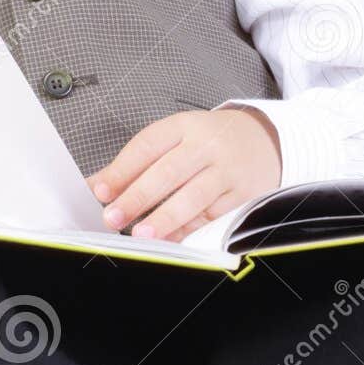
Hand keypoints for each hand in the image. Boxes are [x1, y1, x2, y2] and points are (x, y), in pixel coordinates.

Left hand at [87, 108, 281, 241]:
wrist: (266, 139)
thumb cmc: (212, 140)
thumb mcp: (177, 138)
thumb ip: (137, 161)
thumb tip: (97, 185)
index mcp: (185, 125)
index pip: (148, 145)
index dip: (122, 169)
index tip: (100, 191)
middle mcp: (207, 145)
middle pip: (169, 171)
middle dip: (138, 196)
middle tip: (113, 217)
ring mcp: (227, 170)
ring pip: (193, 195)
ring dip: (165, 217)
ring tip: (142, 233)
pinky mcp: (242, 194)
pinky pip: (211, 215)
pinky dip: (188, 229)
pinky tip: (169, 239)